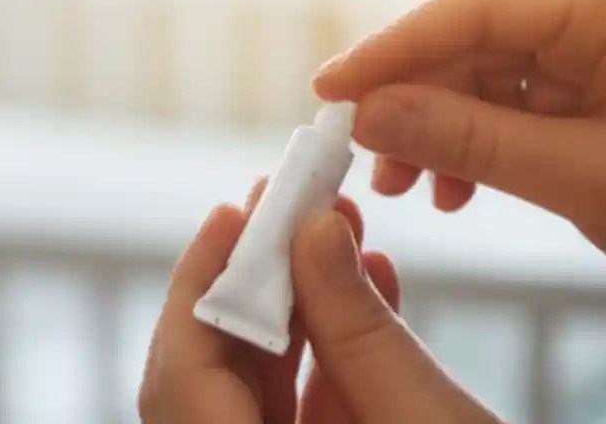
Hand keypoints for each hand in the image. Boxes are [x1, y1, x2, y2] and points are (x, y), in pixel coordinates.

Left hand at [139, 184, 500, 422]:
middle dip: (252, 280)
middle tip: (288, 203)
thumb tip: (311, 229)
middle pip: (213, 375)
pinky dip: (333, 346)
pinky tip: (375, 282)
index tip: (231, 212)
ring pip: (261, 386)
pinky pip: (306, 408)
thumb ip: (357, 328)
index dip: (196, 289)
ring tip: (340, 225)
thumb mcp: (426, 421)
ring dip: (299, 301)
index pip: (179, 381)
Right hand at [315, 0, 605, 298]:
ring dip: (437, 126)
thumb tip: (366, 116)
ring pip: (483, 67)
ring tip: (405, 186)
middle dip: (412, 98)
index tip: (328, 90)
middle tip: (359, 152)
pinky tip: (453, 187)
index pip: (476, 7)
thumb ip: (469, 141)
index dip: (392, 49)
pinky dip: (474, 138)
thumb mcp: (586, 179)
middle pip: (472, 35)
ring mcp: (600, 33)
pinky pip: (511, 93)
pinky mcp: (595, 71)